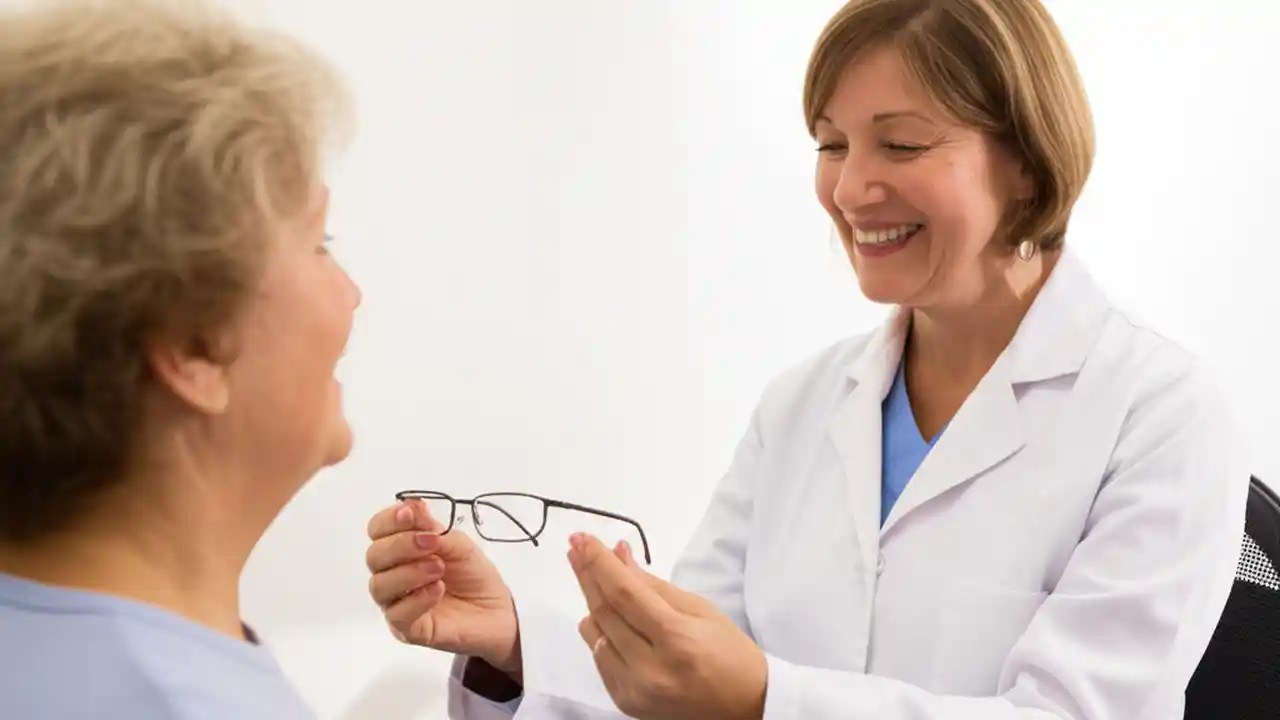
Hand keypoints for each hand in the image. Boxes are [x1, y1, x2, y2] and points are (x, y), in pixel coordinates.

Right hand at [365, 500, 520, 676]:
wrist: (497, 610)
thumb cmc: (474, 575)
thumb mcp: (459, 545)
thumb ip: (434, 530)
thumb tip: (412, 507)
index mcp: (401, 550)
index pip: (377, 531)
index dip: (389, 520)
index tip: (411, 513)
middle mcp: (393, 575)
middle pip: (374, 557)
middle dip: (400, 545)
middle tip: (431, 543)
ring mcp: (397, 603)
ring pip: (379, 586)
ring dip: (409, 572)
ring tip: (439, 568)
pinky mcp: (408, 629)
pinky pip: (397, 614)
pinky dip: (416, 598)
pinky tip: (438, 589)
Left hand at [568, 534, 766, 719]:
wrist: (744, 708)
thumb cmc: (731, 653)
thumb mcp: (701, 610)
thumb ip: (655, 586)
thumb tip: (619, 556)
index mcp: (677, 640)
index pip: (625, 594)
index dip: (599, 563)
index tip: (582, 539)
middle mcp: (650, 669)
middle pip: (605, 612)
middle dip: (587, 575)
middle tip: (575, 547)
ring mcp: (635, 690)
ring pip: (595, 635)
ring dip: (591, 603)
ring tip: (594, 578)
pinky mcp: (626, 703)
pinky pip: (600, 659)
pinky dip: (600, 634)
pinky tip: (609, 617)